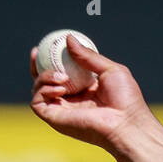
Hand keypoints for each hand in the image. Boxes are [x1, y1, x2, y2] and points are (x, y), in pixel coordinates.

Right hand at [29, 34, 153, 151]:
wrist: (126, 123)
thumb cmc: (125, 99)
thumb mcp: (110, 70)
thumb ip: (88, 56)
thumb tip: (68, 38)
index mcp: (84, 90)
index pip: (62, 74)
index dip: (52, 61)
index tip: (47, 46)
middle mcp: (71, 101)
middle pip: (44, 82)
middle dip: (36, 67)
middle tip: (36, 53)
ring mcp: (62, 110)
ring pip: (38, 90)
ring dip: (43, 77)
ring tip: (62, 77)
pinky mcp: (55, 119)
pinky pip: (38, 103)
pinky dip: (43, 90)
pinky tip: (61, 89)